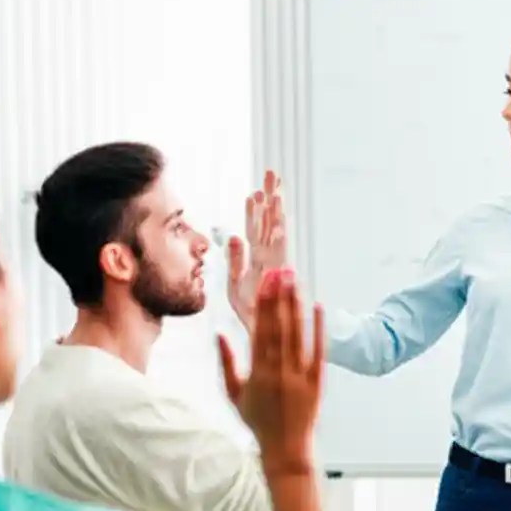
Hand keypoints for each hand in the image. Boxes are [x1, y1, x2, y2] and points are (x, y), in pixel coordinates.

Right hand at [218, 268, 323, 475]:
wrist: (285, 448)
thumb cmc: (257, 421)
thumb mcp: (234, 394)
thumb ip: (226, 363)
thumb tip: (219, 333)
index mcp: (256, 373)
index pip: (259, 331)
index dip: (262, 304)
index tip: (264, 282)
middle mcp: (278, 371)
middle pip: (279, 327)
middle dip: (279, 297)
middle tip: (281, 271)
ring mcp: (299, 376)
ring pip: (298, 334)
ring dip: (296, 305)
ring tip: (296, 281)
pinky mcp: (317, 381)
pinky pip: (318, 350)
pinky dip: (318, 329)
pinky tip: (318, 306)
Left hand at [229, 170, 288, 329]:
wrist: (266, 336)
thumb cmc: (251, 313)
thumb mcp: (235, 286)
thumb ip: (234, 261)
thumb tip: (231, 235)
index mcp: (256, 259)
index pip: (255, 228)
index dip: (255, 209)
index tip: (254, 189)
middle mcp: (268, 258)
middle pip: (269, 223)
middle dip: (270, 199)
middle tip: (272, 174)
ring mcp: (276, 267)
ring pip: (276, 234)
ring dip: (275, 213)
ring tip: (275, 192)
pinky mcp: (279, 280)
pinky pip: (279, 257)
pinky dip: (279, 241)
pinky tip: (278, 225)